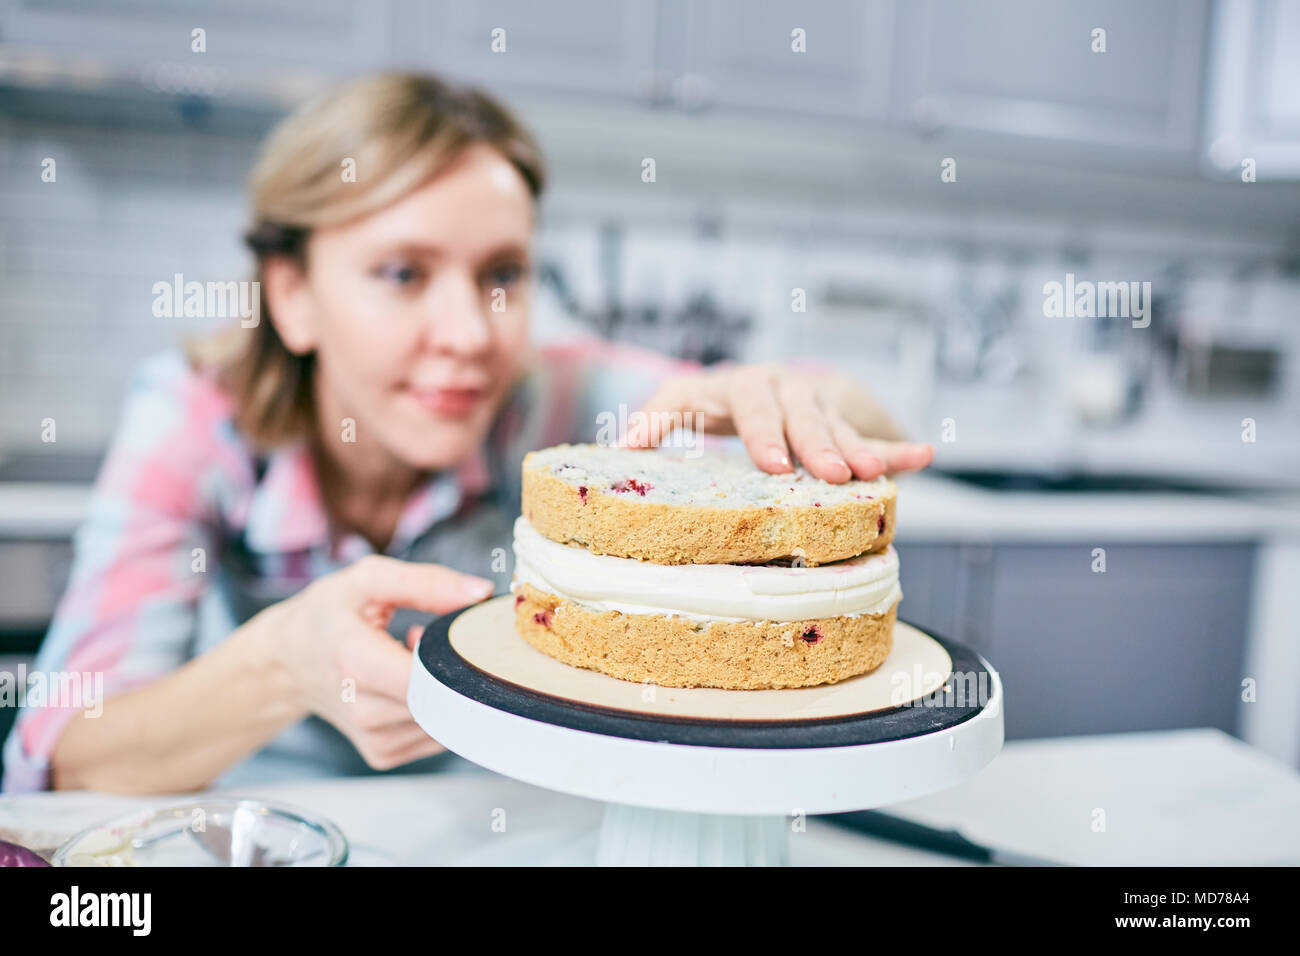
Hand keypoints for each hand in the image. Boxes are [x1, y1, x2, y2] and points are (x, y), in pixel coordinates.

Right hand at [263, 555, 492, 769]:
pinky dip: (437, 707)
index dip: (458, 656)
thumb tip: (480, 593)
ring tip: (414, 657)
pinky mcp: (383, 754)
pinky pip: (437, 735)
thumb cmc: (327, 616)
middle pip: (446, 699)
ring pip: (448, 720)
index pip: (431, 677)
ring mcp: (374, 738)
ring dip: (446, 688)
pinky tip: (412, 683)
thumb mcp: (368, 580)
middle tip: (434, 639)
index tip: (456, 633)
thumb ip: (428, 583)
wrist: (289, 660)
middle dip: (456, 669)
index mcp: (357, 661)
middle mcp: (364, 710)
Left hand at [624, 363, 933, 481]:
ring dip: (854, 448)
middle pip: (795, 411)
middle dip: (809, 441)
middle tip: (822, 472)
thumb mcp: (686, 404)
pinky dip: (898, 448)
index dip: (758, 431)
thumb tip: (622, 444)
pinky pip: (873, 434)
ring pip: (834, 423)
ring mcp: (813, 403)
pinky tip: (924, 454)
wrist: (770, 385)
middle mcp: (777, 388)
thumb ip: (657, 418)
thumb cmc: (716, 404)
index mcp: (734, 386)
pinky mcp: (844, 420)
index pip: (744, 401)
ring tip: (872, 474)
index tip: (772, 465)